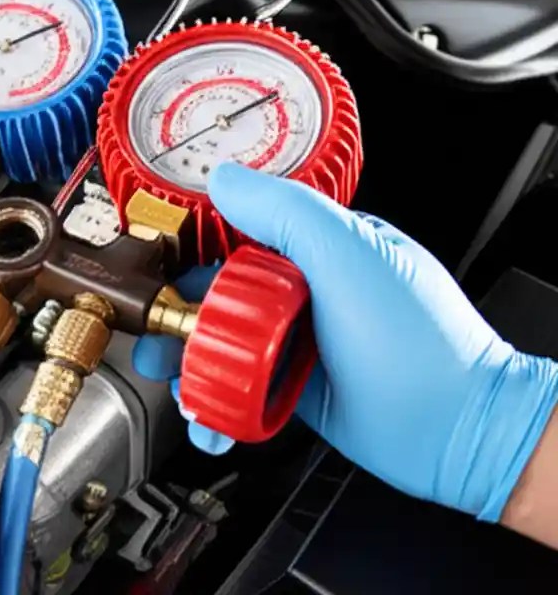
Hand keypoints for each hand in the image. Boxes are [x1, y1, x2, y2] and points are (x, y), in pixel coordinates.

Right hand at [133, 162, 557, 521]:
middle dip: (177, 318)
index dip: (191, 251)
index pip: (238, 236)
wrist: (454, 430)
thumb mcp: (348, 253)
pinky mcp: (295, 394)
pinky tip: (209, 417)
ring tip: (174, 382)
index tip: (156, 268)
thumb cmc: (419, 340)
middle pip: (218, 298)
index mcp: (321, 248)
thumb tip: (225, 178)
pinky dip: (215, 408)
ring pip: (222, 349)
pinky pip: (238, 395)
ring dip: (189, 367)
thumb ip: (284, 211)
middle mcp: (307, 294)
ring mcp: (300, 345)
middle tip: (154, 333)